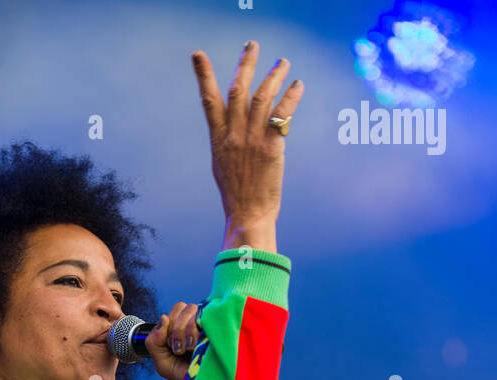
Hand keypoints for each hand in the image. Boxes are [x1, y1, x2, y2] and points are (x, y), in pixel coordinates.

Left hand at [145, 303, 201, 379]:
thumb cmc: (184, 375)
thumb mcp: (161, 362)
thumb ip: (153, 341)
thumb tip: (164, 317)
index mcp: (183, 327)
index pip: (172, 311)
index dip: (167, 328)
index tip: (171, 348)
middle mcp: (196, 322)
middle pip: (180, 307)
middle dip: (174, 329)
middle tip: (178, 350)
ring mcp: (207, 323)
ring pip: (190, 309)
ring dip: (184, 331)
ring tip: (188, 350)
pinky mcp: (217, 327)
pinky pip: (201, 316)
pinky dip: (193, 330)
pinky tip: (195, 345)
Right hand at [191, 41, 303, 230]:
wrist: (247, 216)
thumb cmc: (237, 196)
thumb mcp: (223, 166)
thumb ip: (227, 142)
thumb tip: (234, 126)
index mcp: (218, 140)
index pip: (208, 101)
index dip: (203, 76)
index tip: (198, 55)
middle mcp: (233, 136)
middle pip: (237, 90)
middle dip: (245, 64)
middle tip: (252, 45)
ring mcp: (251, 141)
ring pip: (261, 97)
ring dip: (273, 76)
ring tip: (283, 63)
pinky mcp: (270, 148)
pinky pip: (281, 114)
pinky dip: (291, 97)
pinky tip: (297, 86)